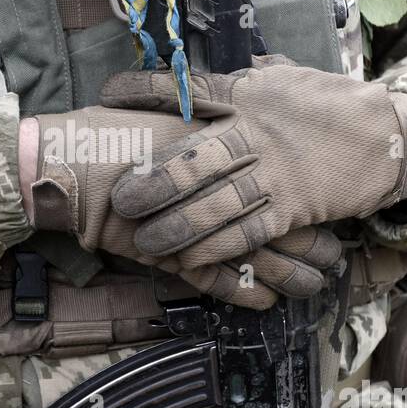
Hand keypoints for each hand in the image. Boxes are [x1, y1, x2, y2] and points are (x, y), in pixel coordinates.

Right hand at [20, 109, 342, 308]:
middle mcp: (226, 189)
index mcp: (229, 149)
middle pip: (291, 223)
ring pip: (268, 260)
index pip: (289, 179)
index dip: (317, 199)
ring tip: (313, 285)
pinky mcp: (179, 259)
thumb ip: (209, 116)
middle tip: (336, 256)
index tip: (335, 205)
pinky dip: (248, 295)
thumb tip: (241, 105)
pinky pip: (225, 283)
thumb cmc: (117, 131)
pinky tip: (267, 302)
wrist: (70, 162)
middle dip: (318, 245)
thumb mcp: (172, 111)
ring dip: (295, 277)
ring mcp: (204, 228)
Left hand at [100, 61, 406, 268]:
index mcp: (248, 94)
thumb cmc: (329, 103)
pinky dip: (215, 248)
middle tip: (120, 197)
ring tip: (142, 240)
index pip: (189, 88)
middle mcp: (255, 133)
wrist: (388, 134)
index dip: (146, 90)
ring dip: (176, 225)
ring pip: (215, 204)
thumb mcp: (285, 76)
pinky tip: (185, 259)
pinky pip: (247, 232)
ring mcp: (274, 173)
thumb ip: (244, 76)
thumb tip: (210, 66)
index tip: (108, 93)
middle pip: (194, 158)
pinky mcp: (293, 208)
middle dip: (153, 180)